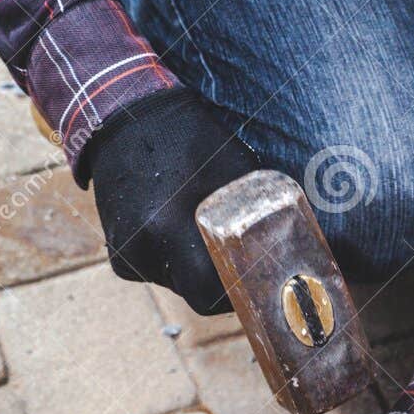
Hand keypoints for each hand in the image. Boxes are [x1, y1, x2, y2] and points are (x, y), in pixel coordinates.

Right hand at [84, 87, 258, 313]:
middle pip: (193, 291)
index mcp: (167, 227)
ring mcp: (127, 253)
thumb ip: (255, 212)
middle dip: (219, 281)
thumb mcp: (234, 169)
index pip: (207, 293)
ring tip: (207, 233)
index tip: (254, 281)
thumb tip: (295, 241)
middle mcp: (141, 247)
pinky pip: (157, 270)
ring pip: (176, 282)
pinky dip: (174, 259)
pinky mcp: (119, 254)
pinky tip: (178, 225)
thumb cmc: (190, 138)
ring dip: (196, 268)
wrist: (127, 119)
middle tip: (240, 260)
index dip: (234, 293)